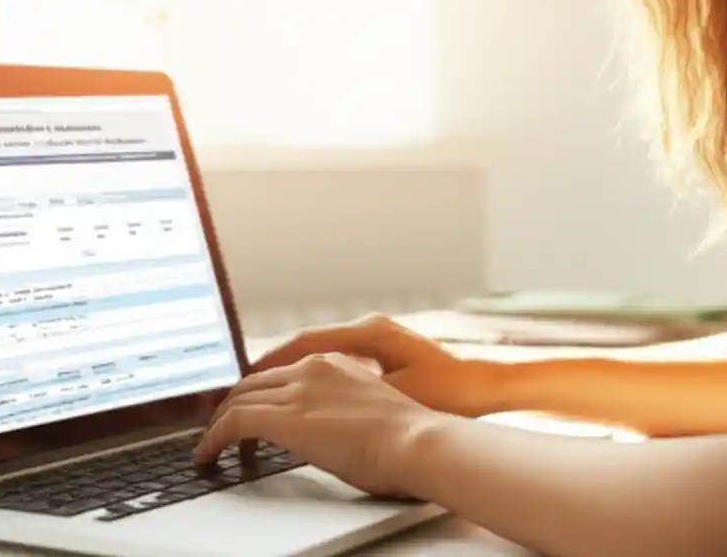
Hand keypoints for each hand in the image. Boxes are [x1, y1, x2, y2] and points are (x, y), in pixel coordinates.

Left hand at [193, 351, 444, 495]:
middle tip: (219, 429)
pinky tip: (208, 456)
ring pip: (238, 400)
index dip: (256, 392)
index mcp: (333, 363)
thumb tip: (334, 431)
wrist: (418, 443)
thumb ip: (346, 408)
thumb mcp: (371, 410)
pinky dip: (214, 440)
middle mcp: (311, 368)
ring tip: (211, 448)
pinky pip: (233, 423)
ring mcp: (297, 390)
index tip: (244, 409)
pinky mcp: (284, 417)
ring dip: (219, 425)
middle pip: (252, 382)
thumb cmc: (408, 439)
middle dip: (231, 405)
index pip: (279, 372)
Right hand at [254, 314, 500, 416]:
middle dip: (271, 365)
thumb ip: (351, 393)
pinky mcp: (384, 351)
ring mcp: (377, 338)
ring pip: (319, 350)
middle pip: (306, 343)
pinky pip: (336, 357)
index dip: (270, 362)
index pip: (305, 342)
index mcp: (369, 332)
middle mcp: (369, 327)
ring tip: (262, 389)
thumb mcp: (394, 396)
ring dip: (290, 368)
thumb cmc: (449, 393)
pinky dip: (313, 371)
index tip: (244, 380)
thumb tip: (311, 399)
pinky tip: (302, 391)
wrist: (487, 387)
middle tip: (240, 388)